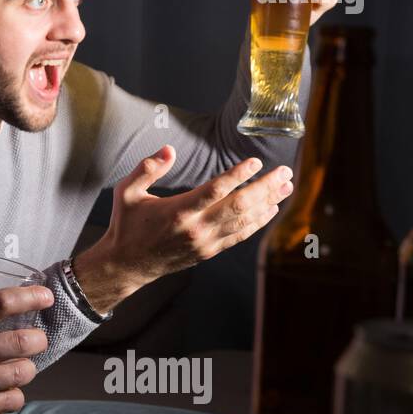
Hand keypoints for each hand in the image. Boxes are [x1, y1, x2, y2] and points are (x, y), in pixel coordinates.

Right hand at [0, 274, 52, 413]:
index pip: (0, 303)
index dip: (30, 296)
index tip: (44, 297)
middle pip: (22, 341)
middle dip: (38, 339)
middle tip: (36, 339)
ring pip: (22, 372)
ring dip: (28, 368)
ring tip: (22, 366)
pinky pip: (12, 400)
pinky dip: (15, 395)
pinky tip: (6, 391)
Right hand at [99, 144, 293, 286]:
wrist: (127, 264)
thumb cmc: (127, 224)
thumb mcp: (126, 192)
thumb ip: (147, 168)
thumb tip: (169, 149)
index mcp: (177, 211)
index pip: (215, 190)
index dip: (238, 175)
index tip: (255, 161)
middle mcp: (195, 228)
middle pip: (239, 205)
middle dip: (265, 187)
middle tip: (284, 171)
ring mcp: (205, 242)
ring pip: (245, 221)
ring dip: (268, 202)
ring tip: (286, 186)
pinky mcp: (210, 251)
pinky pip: (240, 236)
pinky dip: (259, 222)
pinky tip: (271, 208)